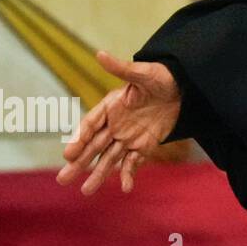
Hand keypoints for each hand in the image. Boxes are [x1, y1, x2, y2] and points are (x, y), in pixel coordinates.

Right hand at [58, 50, 181, 194]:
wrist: (184, 87)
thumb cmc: (160, 76)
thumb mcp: (142, 72)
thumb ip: (121, 68)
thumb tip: (99, 53)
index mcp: (110, 107)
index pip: (90, 125)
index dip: (79, 139)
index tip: (69, 154)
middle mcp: (116, 124)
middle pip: (94, 146)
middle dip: (79, 163)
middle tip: (62, 180)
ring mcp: (128, 136)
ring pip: (110, 158)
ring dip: (99, 174)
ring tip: (86, 192)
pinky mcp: (144, 145)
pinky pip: (134, 162)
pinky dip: (129, 174)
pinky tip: (125, 188)